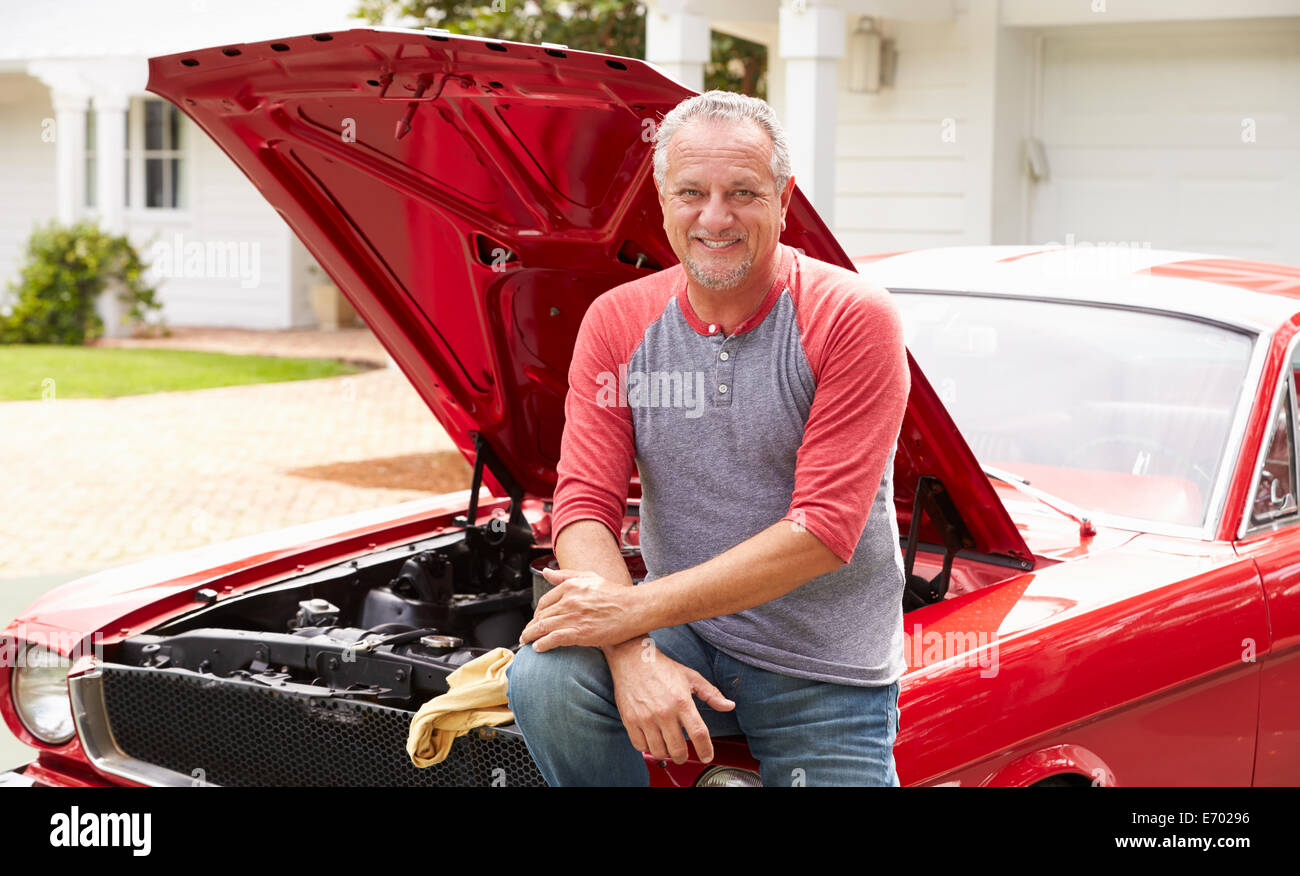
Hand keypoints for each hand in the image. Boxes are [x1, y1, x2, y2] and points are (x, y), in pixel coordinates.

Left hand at [519, 567, 646, 650]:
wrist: (635, 609)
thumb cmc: (616, 594)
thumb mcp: (590, 577)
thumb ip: (566, 575)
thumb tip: (546, 572)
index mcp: (570, 586)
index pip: (544, 601)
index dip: (537, 613)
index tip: (535, 620)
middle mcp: (569, 600)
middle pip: (541, 615)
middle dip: (531, 626)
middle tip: (526, 634)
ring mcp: (574, 617)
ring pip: (543, 627)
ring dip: (530, 636)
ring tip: (526, 642)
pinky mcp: (580, 633)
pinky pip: (553, 639)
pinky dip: (542, 644)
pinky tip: (538, 648)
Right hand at [605, 640, 735, 764]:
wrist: (631, 658)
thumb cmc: (662, 668)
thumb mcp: (691, 677)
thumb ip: (711, 694)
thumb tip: (729, 705)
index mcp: (682, 701)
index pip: (698, 734)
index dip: (705, 750)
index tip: (707, 756)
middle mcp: (664, 712)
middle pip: (678, 750)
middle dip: (683, 757)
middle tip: (683, 754)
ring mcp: (645, 718)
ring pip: (659, 752)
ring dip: (665, 753)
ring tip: (666, 745)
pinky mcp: (630, 720)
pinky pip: (640, 746)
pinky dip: (647, 748)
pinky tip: (651, 739)